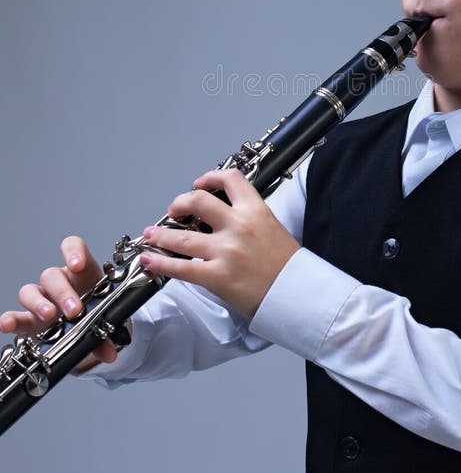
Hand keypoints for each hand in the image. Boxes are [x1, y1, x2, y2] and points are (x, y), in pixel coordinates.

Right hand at [0, 237, 118, 366]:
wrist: (89, 333)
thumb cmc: (98, 315)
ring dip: (39, 304)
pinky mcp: (29, 321)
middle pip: (51, 275)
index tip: (77, 265)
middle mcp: (59, 283)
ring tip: (49, 316)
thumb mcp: (106, 321)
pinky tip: (6, 324)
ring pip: (30, 291)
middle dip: (63, 292)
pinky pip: (16, 317)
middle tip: (75, 310)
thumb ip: (106, 334)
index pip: (73, 247)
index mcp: (82, 274)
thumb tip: (110, 353)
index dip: (73, 252)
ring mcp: (42, 300)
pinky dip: (10, 320)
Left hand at [139, 168, 299, 317]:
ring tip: (151, 234)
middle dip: (179, 203)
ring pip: (181, 237)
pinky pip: (180, 268)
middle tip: (174, 210)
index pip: (230, 179)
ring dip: (160, 234)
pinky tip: (150, 259)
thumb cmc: (288, 266)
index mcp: (256, 211)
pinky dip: (160, 262)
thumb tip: (224, 216)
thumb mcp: (273, 228)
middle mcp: (239, 227)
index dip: (209, 177)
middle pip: (198, 201)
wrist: (298, 294)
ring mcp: (226, 252)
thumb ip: (249, 218)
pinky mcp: (217, 277)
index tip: (199, 184)